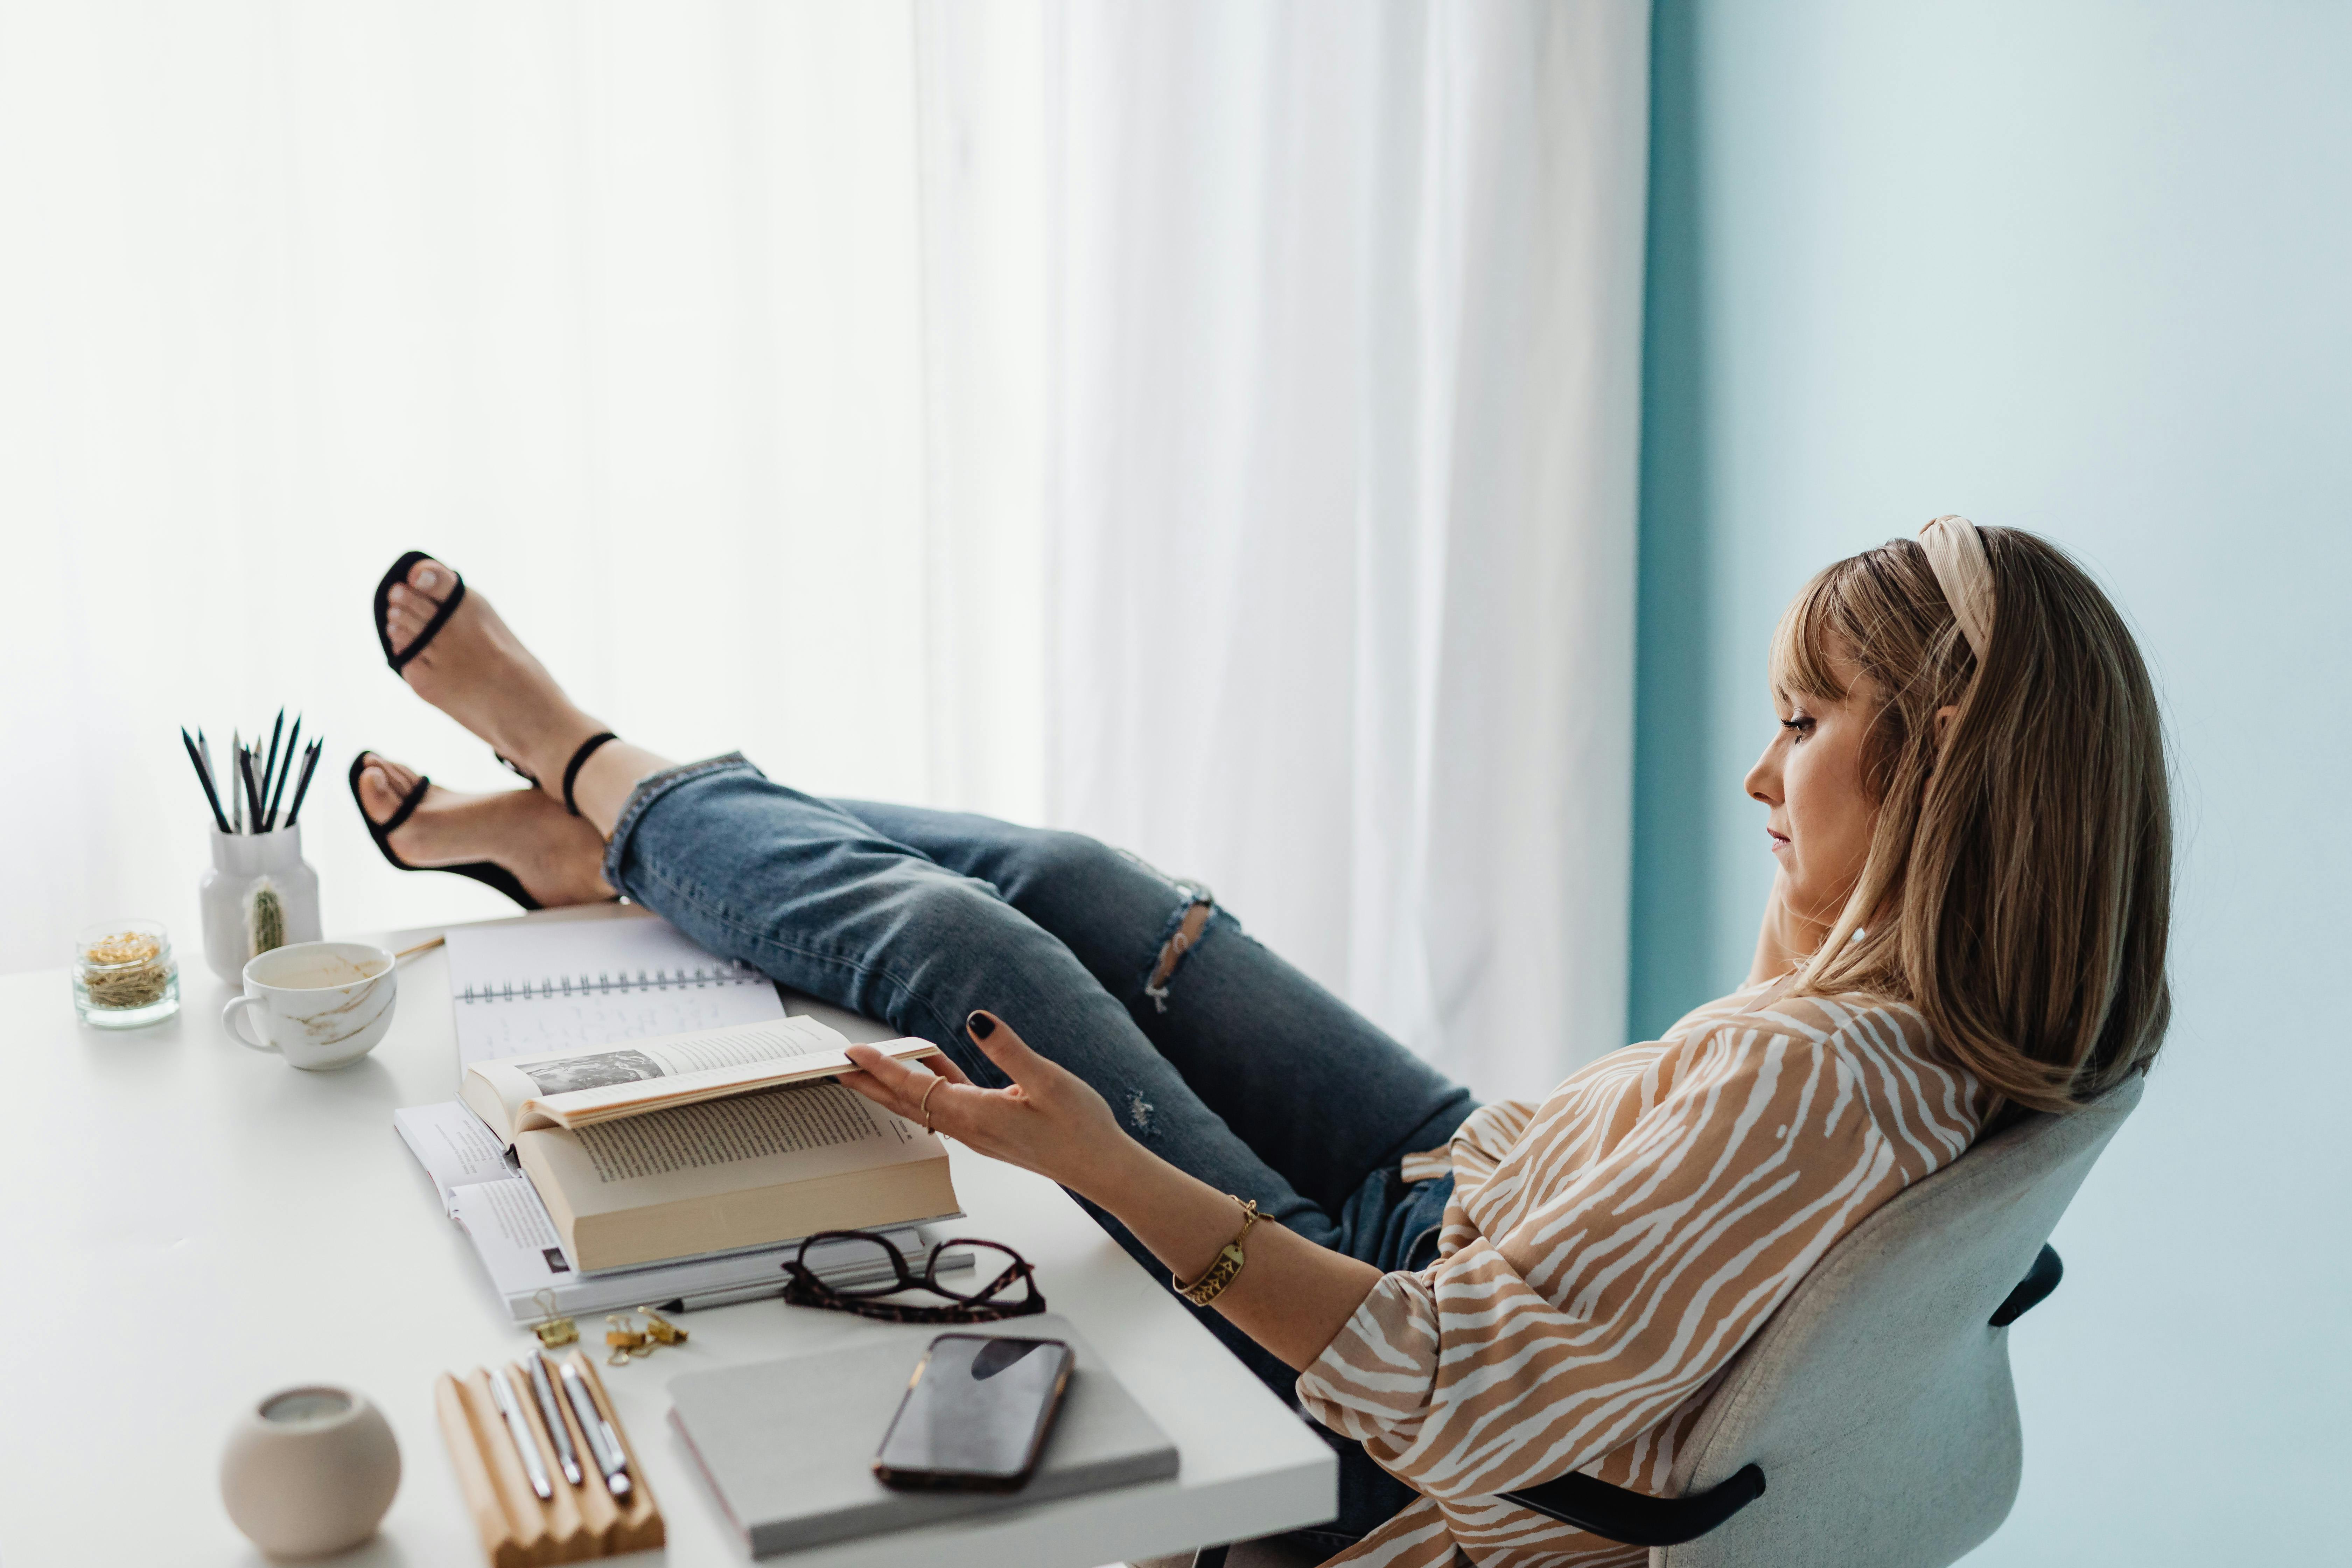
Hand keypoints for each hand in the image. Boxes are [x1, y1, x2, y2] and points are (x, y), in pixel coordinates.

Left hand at [840, 1012, 1136, 1200]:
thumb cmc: (1080, 1126)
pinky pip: (949, 1107)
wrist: (1101, 1167)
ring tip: (871, 1069)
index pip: (915, 1088)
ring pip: (925, 1107)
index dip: (882, 1068)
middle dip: (871, 1084)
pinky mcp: (991, 1133)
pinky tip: (933, 1068)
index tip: (852, 1052)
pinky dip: (932, 1087)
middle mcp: (970, 1129)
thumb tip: (977, 1018)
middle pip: (907, 1104)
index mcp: (976, 1115)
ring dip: (896, 1088)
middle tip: (838, 1067)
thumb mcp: (1047, 1079)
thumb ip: (1008, 1048)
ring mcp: (979, 1134)